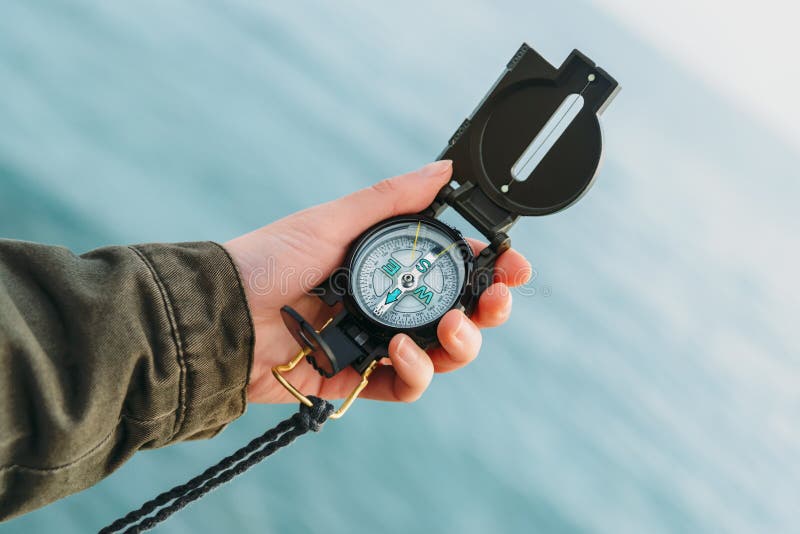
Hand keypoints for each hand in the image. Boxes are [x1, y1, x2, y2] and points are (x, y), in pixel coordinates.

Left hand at [224, 161, 531, 403]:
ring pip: (442, 353)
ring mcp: (376, 343)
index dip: (489, 269)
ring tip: (452, 327)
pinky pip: (405, 385)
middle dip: (487, 309)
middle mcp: (388, 305)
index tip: (514, 268)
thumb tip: (445, 168)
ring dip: (461, 343)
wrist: (222, 313)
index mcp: (386, 264)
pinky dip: (416, 372)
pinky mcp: (359, 379)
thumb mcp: (334, 220)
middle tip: (494, 301)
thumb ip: (393, 199)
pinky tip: (404, 353)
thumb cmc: (268, 260)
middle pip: (458, 314)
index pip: (452, 269)